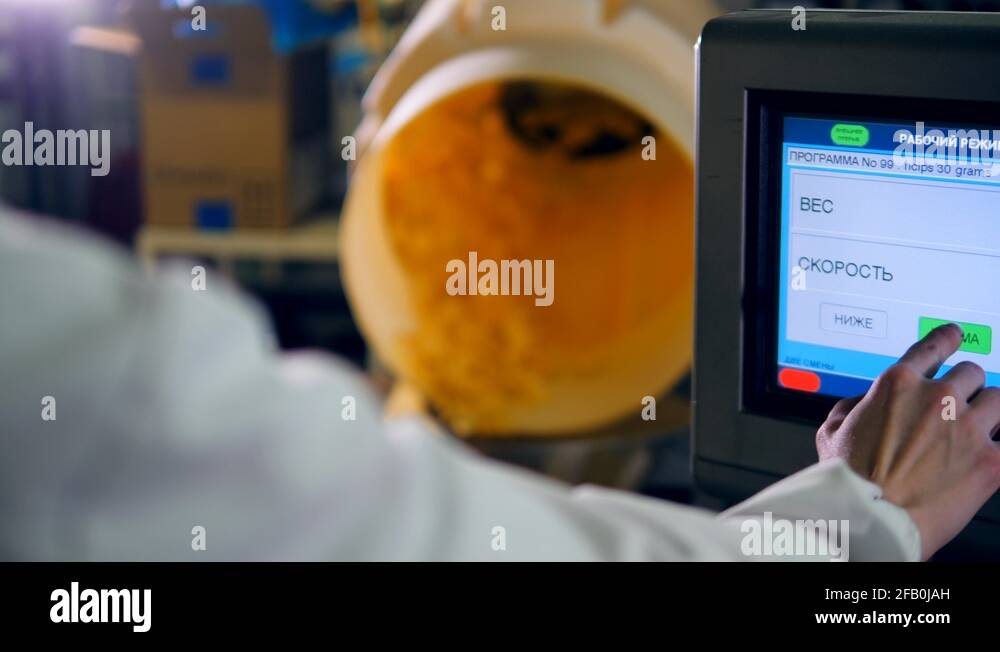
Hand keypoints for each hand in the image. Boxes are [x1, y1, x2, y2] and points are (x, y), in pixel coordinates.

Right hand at [816, 324, 999, 558]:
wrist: (872, 520)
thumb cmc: (848, 481)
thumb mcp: (830, 432)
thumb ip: (850, 407)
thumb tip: (862, 404)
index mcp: (897, 385)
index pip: (933, 346)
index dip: (947, 338)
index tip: (953, 336)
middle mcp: (937, 399)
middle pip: (971, 373)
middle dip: (966, 389)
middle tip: (959, 407)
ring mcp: (968, 428)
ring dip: (990, 412)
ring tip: (980, 428)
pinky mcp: (991, 461)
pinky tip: (992, 455)